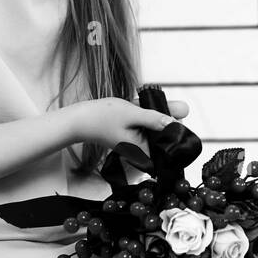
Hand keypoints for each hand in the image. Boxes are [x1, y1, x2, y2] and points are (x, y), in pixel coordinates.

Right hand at [69, 97, 185, 150]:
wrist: (79, 119)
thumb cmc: (102, 118)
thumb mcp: (132, 115)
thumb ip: (153, 119)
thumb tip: (173, 123)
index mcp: (143, 150)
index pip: (169, 143)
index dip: (176, 130)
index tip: (178, 115)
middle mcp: (141, 150)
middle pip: (163, 135)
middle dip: (166, 119)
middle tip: (164, 107)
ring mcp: (136, 143)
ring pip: (155, 128)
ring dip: (156, 115)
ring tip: (147, 106)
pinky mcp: (131, 136)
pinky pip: (145, 126)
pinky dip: (146, 115)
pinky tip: (139, 106)